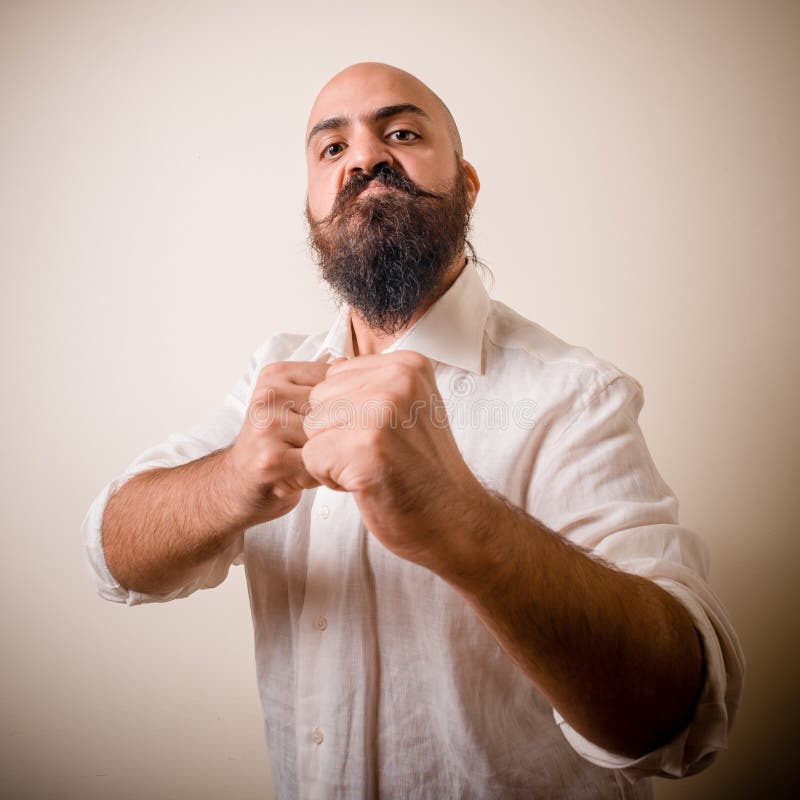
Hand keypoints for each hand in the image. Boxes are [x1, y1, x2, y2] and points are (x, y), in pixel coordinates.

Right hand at [225, 360, 331, 526]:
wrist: (236, 485)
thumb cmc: (273, 444)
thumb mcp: (293, 405)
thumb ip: (322, 387)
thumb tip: (355, 367)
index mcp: (276, 375)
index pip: (335, 379)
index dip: (346, 404)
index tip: (337, 421)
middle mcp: (268, 396)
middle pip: (335, 409)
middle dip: (342, 432)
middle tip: (332, 445)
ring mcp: (267, 427)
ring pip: (330, 436)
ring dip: (336, 454)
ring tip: (321, 460)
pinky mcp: (271, 459)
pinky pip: (320, 463)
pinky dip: (325, 474)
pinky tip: (313, 475)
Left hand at [301, 351, 485, 567]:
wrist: (455, 519)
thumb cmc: (424, 471)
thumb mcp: (409, 408)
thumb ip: (372, 386)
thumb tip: (330, 368)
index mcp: (407, 365)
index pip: (335, 377)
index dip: (347, 415)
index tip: (383, 436)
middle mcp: (396, 380)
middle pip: (319, 400)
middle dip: (335, 433)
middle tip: (377, 456)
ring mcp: (382, 412)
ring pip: (312, 428)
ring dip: (332, 457)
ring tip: (372, 468)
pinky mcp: (366, 446)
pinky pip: (312, 457)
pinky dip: (331, 479)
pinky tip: (366, 484)